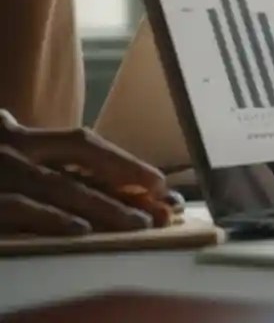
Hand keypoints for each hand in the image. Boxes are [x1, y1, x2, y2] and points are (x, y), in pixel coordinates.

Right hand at [0, 110, 173, 236]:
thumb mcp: (7, 152)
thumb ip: (42, 159)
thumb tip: (103, 185)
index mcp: (23, 137)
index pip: (84, 145)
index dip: (124, 163)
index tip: (159, 185)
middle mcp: (15, 148)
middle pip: (82, 161)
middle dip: (127, 186)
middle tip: (163, 210)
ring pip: (59, 186)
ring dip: (103, 206)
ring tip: (138, 223)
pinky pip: (20, 208)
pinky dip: (53, 218)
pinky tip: (82, 230)